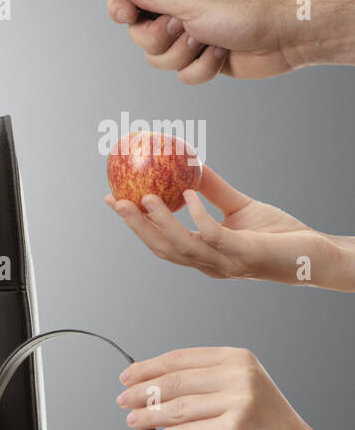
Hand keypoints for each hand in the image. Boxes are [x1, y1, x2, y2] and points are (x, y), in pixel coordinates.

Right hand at [104, 165, 349, 290]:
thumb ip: (214, 191)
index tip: (114, 201)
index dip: (134, 225)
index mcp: (203, 256)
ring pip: (181, 246)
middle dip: (135, 226)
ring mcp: (225, 263)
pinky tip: (187, 195)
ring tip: (143, 198)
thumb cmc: (280, 234)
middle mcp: (209, 265)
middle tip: (116, 201)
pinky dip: (196, 215)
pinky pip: (213, 235)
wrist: (316, 254)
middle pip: (162, 249)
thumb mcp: (240, 207)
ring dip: (158, 222)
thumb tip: (191, 164)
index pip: (161, 243)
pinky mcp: (244, 255)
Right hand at [106, 0, 300, 83]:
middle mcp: (176, 11)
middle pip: (140, 36)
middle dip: (162, 40)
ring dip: (185, 55)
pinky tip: (220, 53)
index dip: (122, 10)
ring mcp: (188, 37)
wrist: (282, 37)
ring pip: (158, 60)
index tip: (127, 16)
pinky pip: (182, 75)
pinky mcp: (199, 59)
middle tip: (186, 27)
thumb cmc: (243, 11)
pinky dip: (202, 68)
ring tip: (209, 40)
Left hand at [116, 347, 323, 429]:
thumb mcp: (239, 388)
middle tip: (124, 400)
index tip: (128, 376)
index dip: (148, 367)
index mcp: (237, 358)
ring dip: (147, 416)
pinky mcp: (230, 429)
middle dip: (142, 392)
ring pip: (175, 408)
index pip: (180, 358)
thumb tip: (151, 385)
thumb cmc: (264, 424)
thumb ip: (202, 382)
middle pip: (174, 382)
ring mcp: (236, 402)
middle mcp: (238, 376)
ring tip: (132, 421)